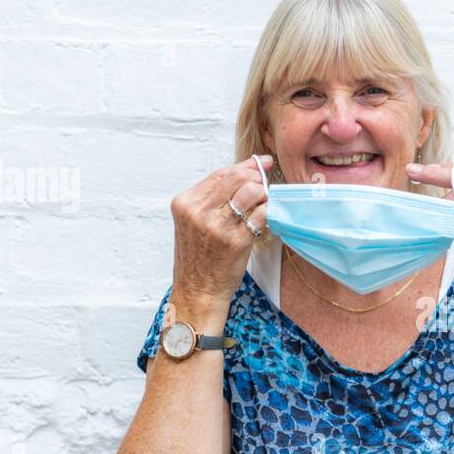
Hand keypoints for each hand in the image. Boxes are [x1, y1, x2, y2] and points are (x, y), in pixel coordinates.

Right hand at [169, 154, 273, 303]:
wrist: (198, 290)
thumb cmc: (199, 257)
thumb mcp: (194, 222)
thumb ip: (214, 196)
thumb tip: (247, 169)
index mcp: (185, 203)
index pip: (220, 173)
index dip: (245, 166)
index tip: (262, 163)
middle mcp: (199, 212)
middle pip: (237, 177)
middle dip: (257, 177)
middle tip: (264, 186)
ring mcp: (218, 226)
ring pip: (252, 191)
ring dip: (264, 194)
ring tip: (263, 204)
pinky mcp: (237, 241)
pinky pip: (262, 215)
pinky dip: (268, 212)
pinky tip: (266, 218)